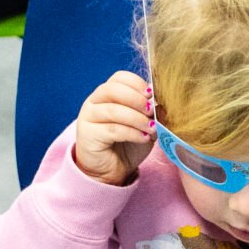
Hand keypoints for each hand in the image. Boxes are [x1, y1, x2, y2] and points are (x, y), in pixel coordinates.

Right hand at [73, 70, 154, 184]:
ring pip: (113, 110)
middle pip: (113, 90)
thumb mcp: (142, 124)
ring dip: (137, 119)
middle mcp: (94, 102)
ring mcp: (88, 117)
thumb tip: (160, 101)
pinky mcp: (88, 135)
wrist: (111, 171)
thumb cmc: (127, 144)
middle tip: (151, 111)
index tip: (152, 95)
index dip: (137, 84)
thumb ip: (149, 111)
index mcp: (107, 94)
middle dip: (136, 99)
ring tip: (152, 129)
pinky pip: (112, 129)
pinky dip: (132, 133)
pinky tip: (143, 138)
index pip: (119, 78)